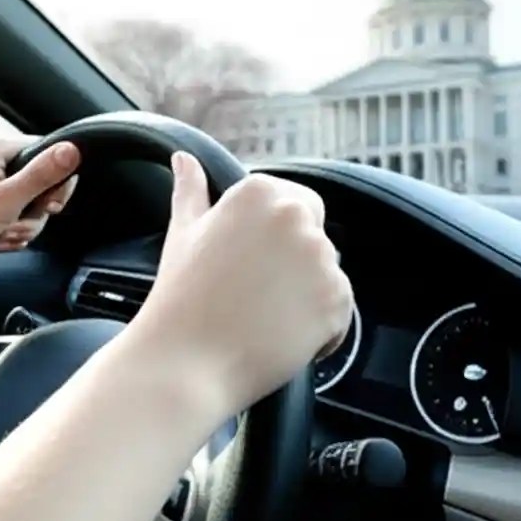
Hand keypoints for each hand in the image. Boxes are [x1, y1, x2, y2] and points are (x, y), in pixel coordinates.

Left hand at [0, 133, 80, 261]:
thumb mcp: (7, 200)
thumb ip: (43, 175)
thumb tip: (74, 149)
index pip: (50, 155)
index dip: (56, 185)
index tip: (49, 206)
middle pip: (41, 184)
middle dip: (34, 213)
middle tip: (16, 224)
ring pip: (28, 204)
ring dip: (20, 226)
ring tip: (0, 235)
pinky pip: (11, 214)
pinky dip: (7, 231)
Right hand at [123, 152, 352, 418]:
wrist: (186, 362)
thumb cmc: (180, 299)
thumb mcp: (183, 233)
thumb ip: (191, 190)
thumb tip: (184, 158)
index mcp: (260, 193)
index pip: (295, 204)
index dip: (274, 241)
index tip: (249, 265)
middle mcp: (296, 217)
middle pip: (314, 238)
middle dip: (294, 265)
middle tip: (253, 295)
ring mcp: (320, 259)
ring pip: (327, 275)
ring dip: (306, 296)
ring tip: (262, 318)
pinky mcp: (337, 301)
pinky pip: (340, 312)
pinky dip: (320, 329)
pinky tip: (279, 337)